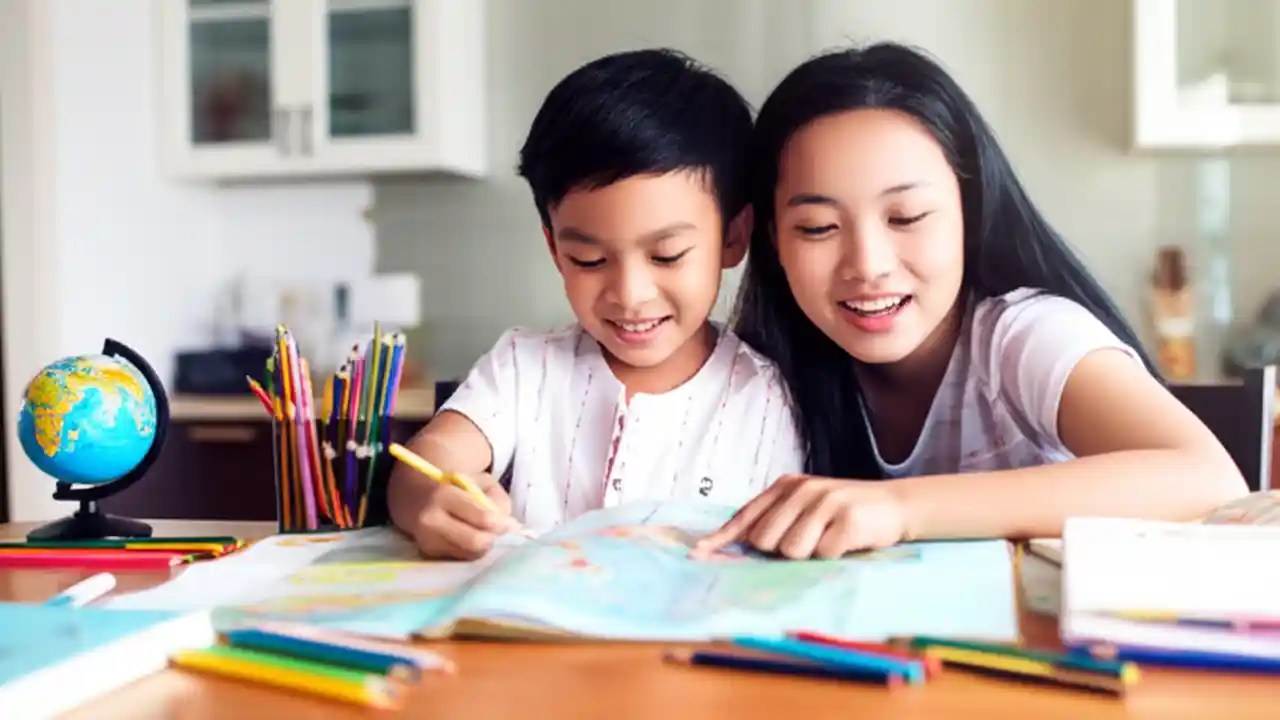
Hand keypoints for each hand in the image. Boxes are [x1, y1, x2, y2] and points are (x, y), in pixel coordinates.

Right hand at [411, 472, 518, 559]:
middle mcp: (431, 520)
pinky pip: (461, 558)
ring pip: (470, 554)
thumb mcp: (479, 481)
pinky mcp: (428, 554)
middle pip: (475, 541)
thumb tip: (509, 525)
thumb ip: (497, 499)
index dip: (500, 524)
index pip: (481, 517)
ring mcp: (427, 540)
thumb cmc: (455, 487)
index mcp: (444, 495)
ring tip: (484, 533)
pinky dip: (472, 551)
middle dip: (492, 538)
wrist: (414, 497)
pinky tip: (470, 539)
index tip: (511, 525)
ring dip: (483, 546)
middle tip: (499, 533)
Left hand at [690, 475, 909, 559]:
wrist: (895, 505)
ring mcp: (825, 502)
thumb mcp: (806, 507)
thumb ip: (775, 521)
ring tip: (828, 540)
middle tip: (810, 541)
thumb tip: (740, 545)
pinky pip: (823, 555)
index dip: (722, 538)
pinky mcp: (847, 519)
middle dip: (782, 552)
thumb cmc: (843, 513)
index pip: (746, 516)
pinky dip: (833, 556)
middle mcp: (802, 490)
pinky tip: (846, 541)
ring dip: (810, 555)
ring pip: (792, 551)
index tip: (699, 554)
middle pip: (766, 541)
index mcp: (786, 486)